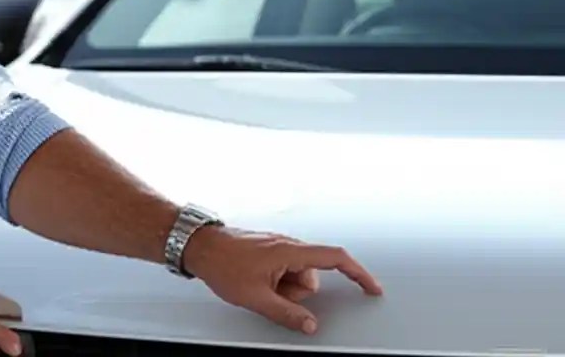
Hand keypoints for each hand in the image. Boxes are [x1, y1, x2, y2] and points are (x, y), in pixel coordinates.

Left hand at [182, 226, 383, 334]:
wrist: (198, 245)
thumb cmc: (222, 262)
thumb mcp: (255, 297)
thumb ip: (287, 313)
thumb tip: (309, 324)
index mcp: (290, 251)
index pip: (336, 259)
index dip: (358, 274)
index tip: (372, 288)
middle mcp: (288, 245)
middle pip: (312, 278)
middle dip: (295, 293)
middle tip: (267, 292)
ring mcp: (277, 247)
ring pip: (296, 278)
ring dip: (282, 288)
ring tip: (256, 285)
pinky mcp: (268, 251)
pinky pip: (283, 272)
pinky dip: (274, 282)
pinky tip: (253, 281)